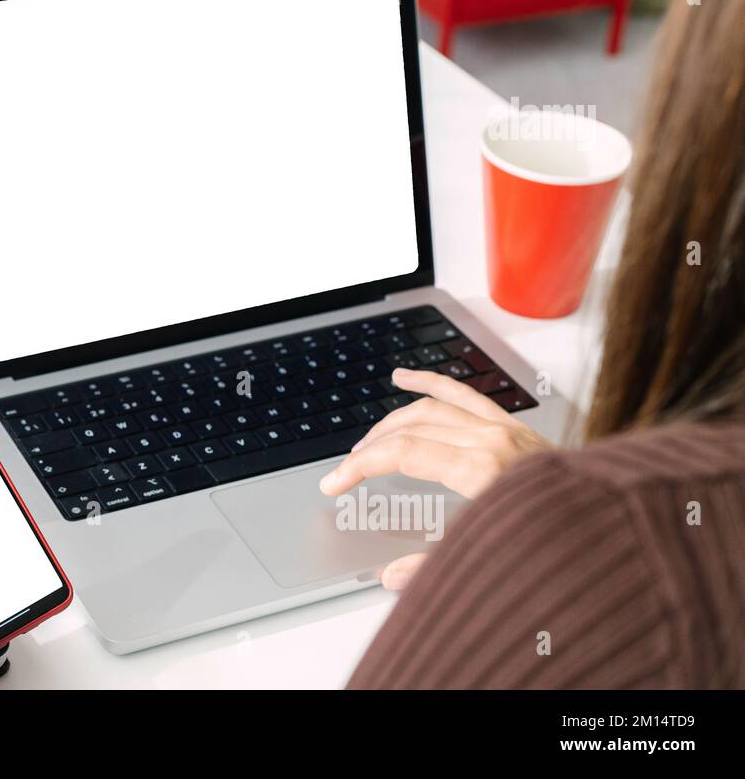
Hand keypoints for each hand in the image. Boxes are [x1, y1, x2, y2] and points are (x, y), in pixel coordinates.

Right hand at [318, 367, 552, 589]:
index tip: (335, 483)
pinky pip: (465, 394)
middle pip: (410, 427)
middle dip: (371, 447)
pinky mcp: (517, 427)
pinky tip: (405, 377)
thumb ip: (434, 565)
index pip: (401, 454)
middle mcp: (492, 438)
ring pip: (432, 406)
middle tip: (348, 471)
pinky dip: (432, 382)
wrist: (618, 532)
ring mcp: (506, 428)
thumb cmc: (560, 543)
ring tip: (366, 438)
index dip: (359, 466)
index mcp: (480, 468)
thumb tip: (391, 575)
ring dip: (393, 419)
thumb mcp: (489, 557)